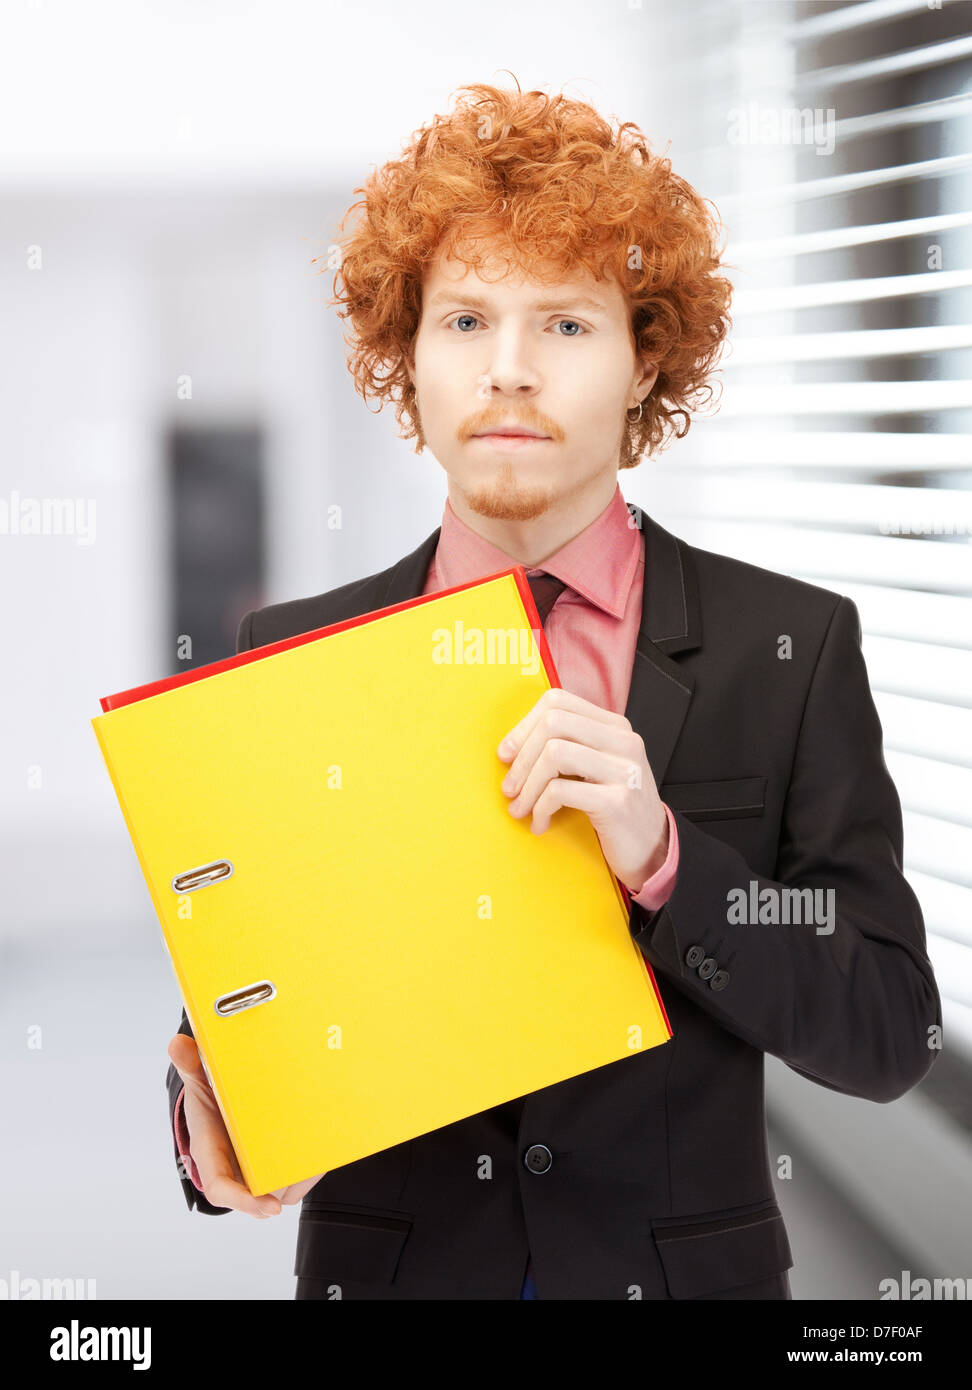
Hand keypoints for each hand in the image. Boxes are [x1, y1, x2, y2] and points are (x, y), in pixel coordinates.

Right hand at [168, 1034, 324, 1216]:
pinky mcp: (274, 1163)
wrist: (221, 1101)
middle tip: (304, 1176)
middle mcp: (234, 1167)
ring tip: (317, 1161)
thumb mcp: (199, 1080)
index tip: (269, 1206)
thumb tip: (177, 1044)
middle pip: (259, 1192)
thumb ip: (190, 1063)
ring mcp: (256, 1169)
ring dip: (299, 1180)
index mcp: (210, 1152)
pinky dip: (308, 1171)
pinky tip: (321, 1158)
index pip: (222, 1187)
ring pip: (281, 1187)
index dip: (243, 1200)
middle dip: (282, 1190)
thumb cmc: (210, 1099)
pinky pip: (293, 1178)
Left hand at [497, 687, 668, 892]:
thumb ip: (571, 746)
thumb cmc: (615, 807)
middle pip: (553, 723)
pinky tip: (540, 823)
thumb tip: (514, 744)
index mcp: (615, 727)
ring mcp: (623, 770)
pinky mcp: (617, 802)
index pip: (558, 701)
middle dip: (521, 757)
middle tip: (510, 788)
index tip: (507, 754)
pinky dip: (540, 808)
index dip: (523, 726)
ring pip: (554, 753)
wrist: (653, 849)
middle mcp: (623, 741)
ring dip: (527, 785)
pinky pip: (561, 791)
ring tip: (520, 808)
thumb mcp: (598, 767)